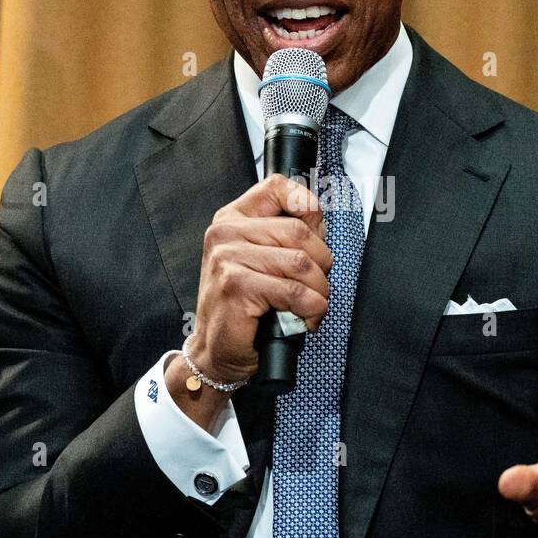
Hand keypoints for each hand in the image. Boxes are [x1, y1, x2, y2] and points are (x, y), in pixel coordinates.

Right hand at [186, 172, 332, 385]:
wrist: (216, 350)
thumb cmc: (243, 307)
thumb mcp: (261, 261)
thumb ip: (284, 237)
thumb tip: (320, 226)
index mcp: (232, 219)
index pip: (276, 187)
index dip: (308, 206)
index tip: (317, 234)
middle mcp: (225, 232)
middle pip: (299, 230)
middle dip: (322, 263)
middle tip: (317, 285)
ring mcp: (227, 258)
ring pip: (301, 262)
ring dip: (319, 290)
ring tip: (312, 305)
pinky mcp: (236, 285)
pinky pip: (294, 291)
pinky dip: (311, 308)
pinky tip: (305, 318)